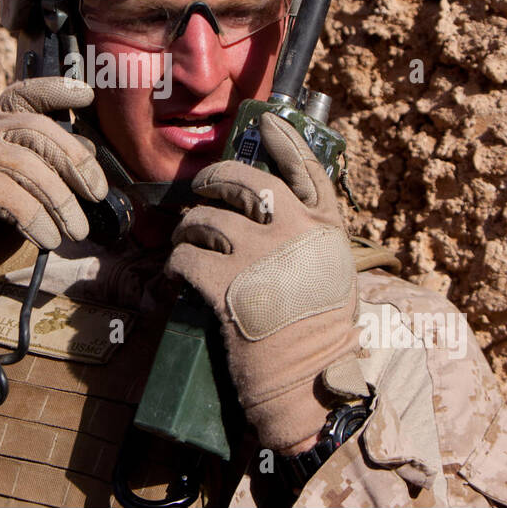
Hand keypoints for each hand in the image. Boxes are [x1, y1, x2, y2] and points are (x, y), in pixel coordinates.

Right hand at [0, 77, 107, 323]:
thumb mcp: (21, 201)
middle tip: (97, 194)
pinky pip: (7, 195)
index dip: (54, 90)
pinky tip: (48, 239)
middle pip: (35, 129)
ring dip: (60, 201)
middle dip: (74, 160)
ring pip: (26, 164)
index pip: (21, 97)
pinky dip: (35, 219)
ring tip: (77, 231)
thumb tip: (89, 158)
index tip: (86, 96)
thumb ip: (46, 178)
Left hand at [167, 111, 364, 450]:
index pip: (306, 167)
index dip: (284, 139)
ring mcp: (258, 253)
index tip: (266, 122)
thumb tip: (271, 211)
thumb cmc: (319, 334)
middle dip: (213, 180)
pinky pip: (184, 256)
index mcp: (325, 227)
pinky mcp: (225, 282)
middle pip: (241, 179)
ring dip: (188, 228)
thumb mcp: (331, 273)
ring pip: (204, 217)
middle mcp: (293, 230)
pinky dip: (175, 264)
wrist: (306, 384)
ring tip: (187, 243)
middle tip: (202, 193)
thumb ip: (308, 237)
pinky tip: (178, 276)